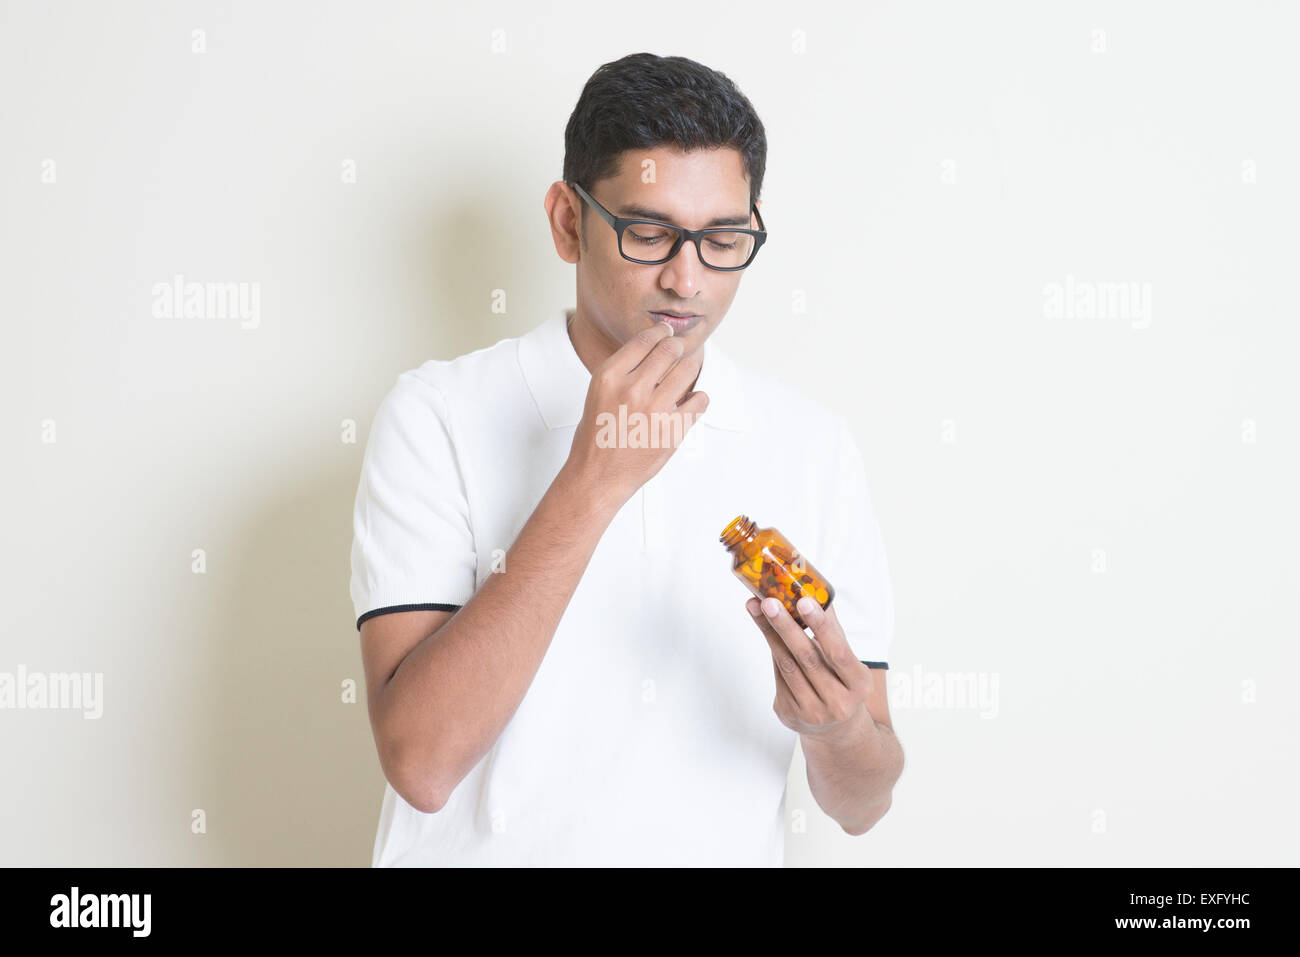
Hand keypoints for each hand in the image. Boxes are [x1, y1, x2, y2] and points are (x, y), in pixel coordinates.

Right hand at [564, 319, 708, 510]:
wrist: (597, 476)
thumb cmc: (596, 437)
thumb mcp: (598, 393)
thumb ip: (623, 371)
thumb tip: (653, 348)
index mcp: (609, 377)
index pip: (644, 340)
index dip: (660, 332)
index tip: (666, 333)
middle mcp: (632, 389)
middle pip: (669, 349)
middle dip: (677, 347)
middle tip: (678, 351)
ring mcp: (654, 410)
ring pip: (688, 370)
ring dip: (689, 368)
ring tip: (685, 374)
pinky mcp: (672, 431)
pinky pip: (700, 400)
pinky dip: (698, 398)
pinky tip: (689, 402)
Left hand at [746, 594, 872, 741]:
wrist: (837, 731)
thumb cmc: (842, 684)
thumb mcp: (848, 662)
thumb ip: (832, 631)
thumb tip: (815, 592)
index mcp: (858, 685)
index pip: (838, 652)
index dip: (820, 626)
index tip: (803, 601)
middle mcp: (837, 703)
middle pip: (806, 658)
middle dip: (784, 626)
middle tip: (768, 601)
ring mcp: (811, 712)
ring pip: (786, 665)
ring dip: (770, 633)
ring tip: (757, 607)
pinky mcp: (789, 714)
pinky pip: (778, 675)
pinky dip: (773, 650)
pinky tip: (767, 631)